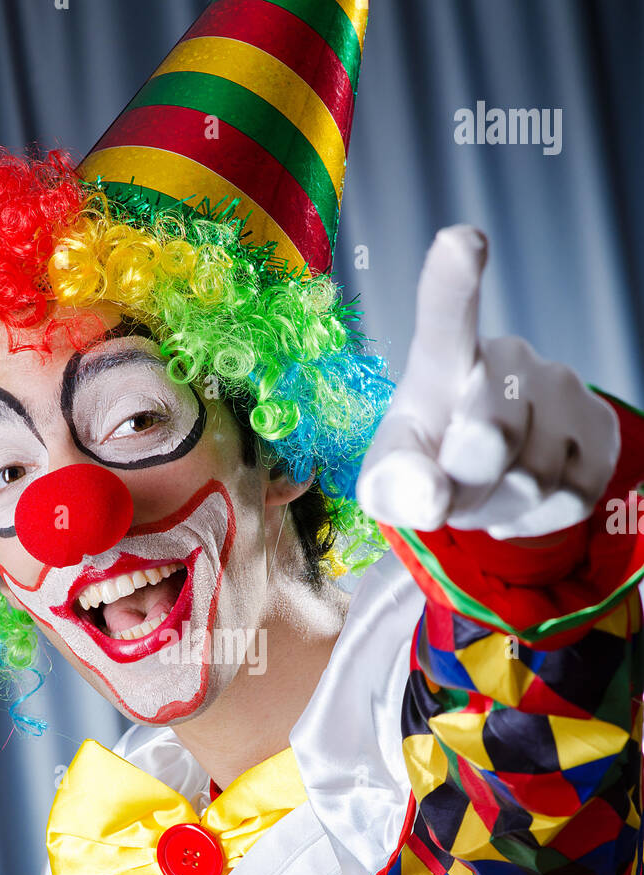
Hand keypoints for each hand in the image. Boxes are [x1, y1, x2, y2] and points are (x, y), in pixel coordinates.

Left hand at [357, 225, 619, 538]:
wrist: (478, 478)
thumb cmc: (426, 461)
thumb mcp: (389, 477)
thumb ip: (392, 484)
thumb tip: (431, 494)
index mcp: (444, 360)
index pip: (447, 317)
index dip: (453, 282)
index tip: (460, 241)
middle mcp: (508, 360)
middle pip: (491, 438)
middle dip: (466, 484)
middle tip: (452, 482)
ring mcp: (561, 390)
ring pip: (533, 480)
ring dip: (500, 505)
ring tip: (485, 486)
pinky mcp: (599, 429)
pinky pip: (569, 498)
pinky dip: (536, 519)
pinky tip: (520, 496)